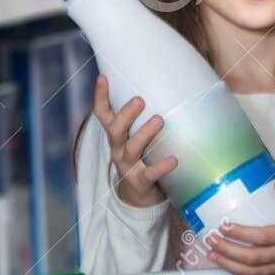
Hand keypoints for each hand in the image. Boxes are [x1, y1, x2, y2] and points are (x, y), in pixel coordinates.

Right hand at [93, 75, 176, 209]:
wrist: (138, 196)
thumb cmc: (142, 156)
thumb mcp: (135, 136)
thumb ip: (142, 116)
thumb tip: (162, 84)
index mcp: (116, 136)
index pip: (102, 114)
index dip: (100, 97)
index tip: (103, 77)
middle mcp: (118, 149)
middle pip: (115, 130)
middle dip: (126, 115)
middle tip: (139, 100)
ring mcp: (128, 167)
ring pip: (132, 149)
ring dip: (144, 133)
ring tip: (158, 120)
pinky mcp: (141, 182)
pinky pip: (150, 174)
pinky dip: (162, 166)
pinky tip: (174, 159)